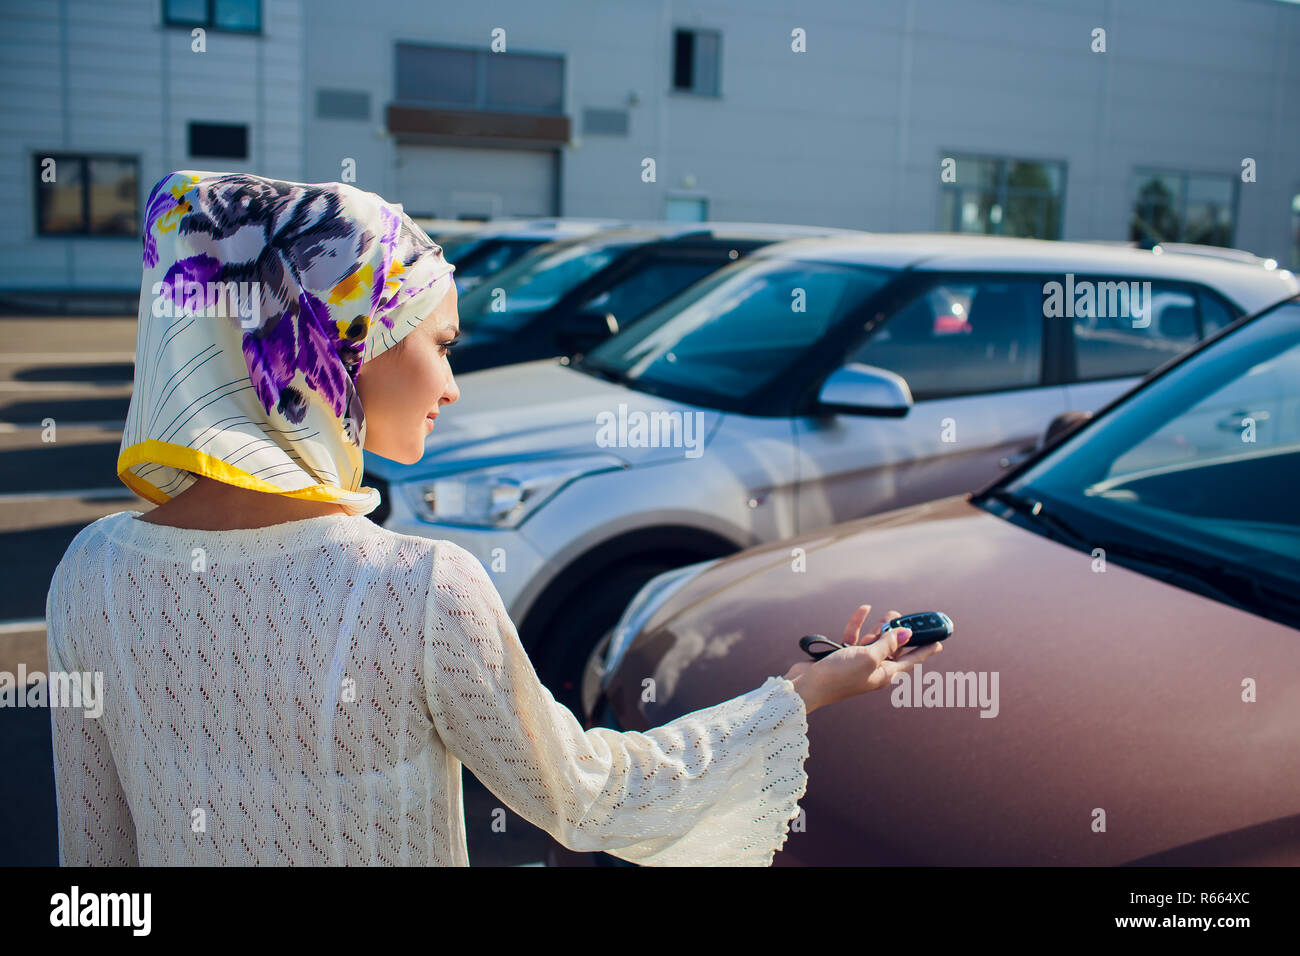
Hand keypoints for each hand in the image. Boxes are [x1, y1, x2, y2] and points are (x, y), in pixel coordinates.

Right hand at [783, 605, 943, 712]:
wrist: (808, 686)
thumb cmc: (839, 676)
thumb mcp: (869, 657)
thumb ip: (888, 644)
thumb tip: (906, 633)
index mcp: (885, 674)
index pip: (912, 660)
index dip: (926, 650)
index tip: (939, 642)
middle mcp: (874, 669)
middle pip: (895, 649)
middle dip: (902, 633)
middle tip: (909, 619)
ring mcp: (858, 663)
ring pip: (876, 642)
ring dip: (882, 627)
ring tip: (888, 614)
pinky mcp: (842, 656)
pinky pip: (855, 638)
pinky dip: (860, 624)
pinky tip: (864, 610)